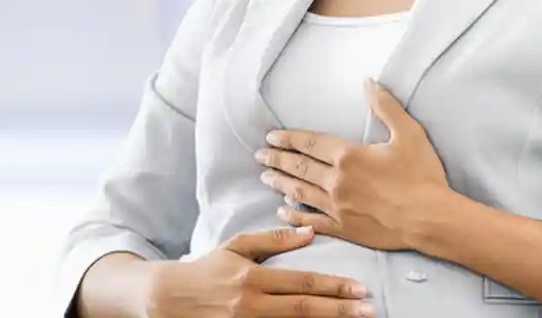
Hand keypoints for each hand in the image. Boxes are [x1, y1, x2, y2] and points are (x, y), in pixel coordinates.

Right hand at [145, 226, 375, 317]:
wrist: (172, 299)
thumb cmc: (208, 269)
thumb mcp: (236, 247)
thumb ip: (273, 240)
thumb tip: (309, 231)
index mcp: (252, 277)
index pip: (301, 283)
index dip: (333, 286)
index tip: (360, 288)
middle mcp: (251, 304)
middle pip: (303, 309)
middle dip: (339, 310)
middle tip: (369, 309)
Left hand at [253, 76, 452, 250]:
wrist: (431, 219)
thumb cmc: (422, 175)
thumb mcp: (408, 133)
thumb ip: (385, 106)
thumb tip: (367, 81)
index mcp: (348, 156)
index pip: (309, 144)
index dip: (289, 139)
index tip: (271, 137)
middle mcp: (337, 181)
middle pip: (300, 167)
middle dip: (278, 160)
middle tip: (260, 156)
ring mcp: (338, 207)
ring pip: (301, 193)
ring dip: (281, 183)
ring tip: (266, 178)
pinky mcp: (345, 229)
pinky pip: (312, 221)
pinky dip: (295, 215)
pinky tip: (284, 210)